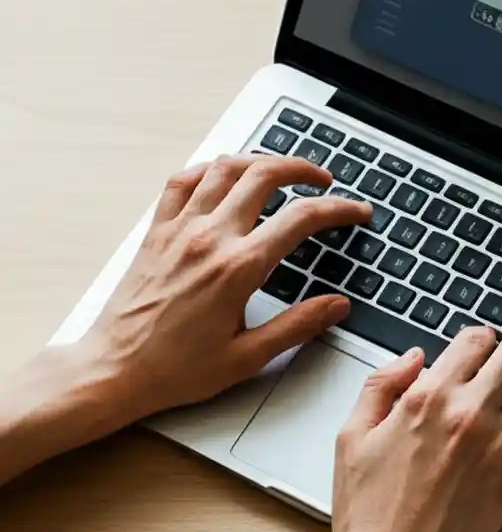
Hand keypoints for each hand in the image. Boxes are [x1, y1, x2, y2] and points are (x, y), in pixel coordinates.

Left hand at [84, 155, 371, 417]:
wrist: (114, 371)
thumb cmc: (175, 369)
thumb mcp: (249, 357)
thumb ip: (299, 325)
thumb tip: (336, 306)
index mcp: (238, 268)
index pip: (301, 218)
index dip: (339, 209)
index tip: (356, 211)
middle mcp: (208, 239)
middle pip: (264, 175)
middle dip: (303, 169)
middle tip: (324, 180)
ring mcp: (179, 230)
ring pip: (224, 168)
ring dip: (260, 160)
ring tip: (281, 169)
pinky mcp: (157, 232)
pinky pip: (183, 182)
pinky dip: (209, 169)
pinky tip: (224, 175)